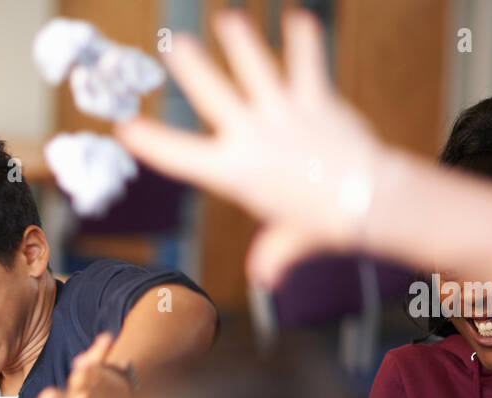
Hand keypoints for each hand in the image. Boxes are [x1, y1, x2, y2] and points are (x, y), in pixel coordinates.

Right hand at [114, 10, 388, 284]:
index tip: (125, 128)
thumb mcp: (288, 240)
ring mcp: (283, 114)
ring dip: (241, 40)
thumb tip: (265, 279)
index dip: (149, 142)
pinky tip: (299, 17)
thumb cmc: (323, 224)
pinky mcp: (315, 100)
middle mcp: (252, 137)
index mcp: (233, 173)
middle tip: (173, 44)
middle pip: (214, 94)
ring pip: (256, 67)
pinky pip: (307, 61)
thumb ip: (271, 257)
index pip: (179, 156)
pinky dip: (304, 39)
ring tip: (228, 18)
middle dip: (192, 67)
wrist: (367, 203)